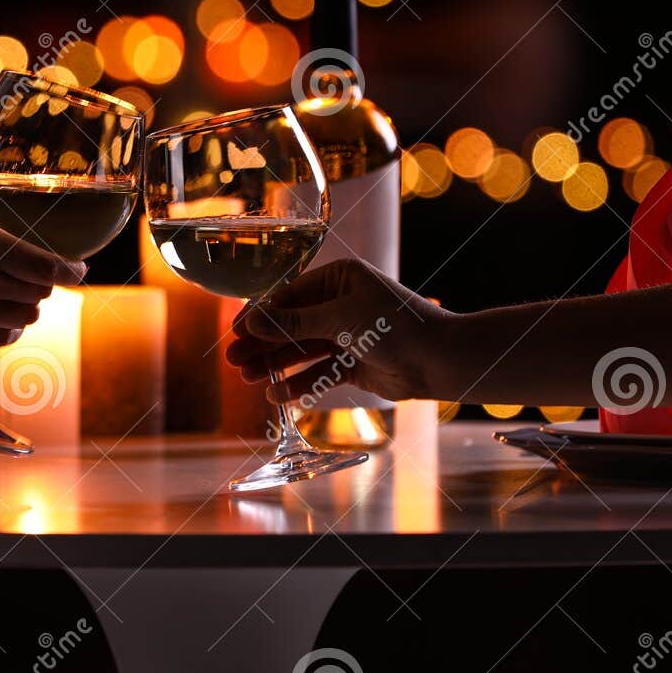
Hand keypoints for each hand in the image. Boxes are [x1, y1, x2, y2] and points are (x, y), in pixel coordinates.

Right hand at [0, 179, 84, 345]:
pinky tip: (4, 318)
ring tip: (22, 294)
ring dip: (30, 306)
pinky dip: (11, 329)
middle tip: (44, 274)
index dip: (71, 270)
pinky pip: (0, 339)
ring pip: (25, 317)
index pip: (45, 265)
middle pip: (39, 292)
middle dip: (46, 283)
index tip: (82, 270)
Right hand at [227, 259, 451, 403]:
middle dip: (262, 342)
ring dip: (274, 364)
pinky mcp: (352, 363)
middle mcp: (340, 303)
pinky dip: (298, 383)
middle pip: (290, 325)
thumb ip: (294, 323)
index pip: (289, 295)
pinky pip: (318, 372)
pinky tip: (275, 393)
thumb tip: (251, 320)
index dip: (260, 314)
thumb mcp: (340, 319)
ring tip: (246, 378)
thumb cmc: (395, 326)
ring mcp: (346, 335)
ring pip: (301, 350)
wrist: (438, 360)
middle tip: (232, 359)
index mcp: (339, 279)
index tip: (234, 330)